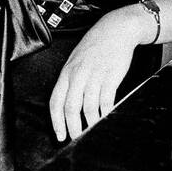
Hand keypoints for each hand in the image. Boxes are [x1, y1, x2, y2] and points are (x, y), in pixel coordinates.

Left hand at [48, 6, 148, 142]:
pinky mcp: (111, 76)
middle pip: (71, 108)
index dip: (56, 122)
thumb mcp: (76, 61)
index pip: (56, 102)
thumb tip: (67, 106)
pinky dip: (106, 114)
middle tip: (77, 140)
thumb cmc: (95, 46)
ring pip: (89, 107)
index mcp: (66, 73)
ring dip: (91, 124)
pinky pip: (106, 101)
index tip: (60, 135)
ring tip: (93, 133)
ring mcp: (94, 76)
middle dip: (73, 128)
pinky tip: (107, 120)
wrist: (116, 30)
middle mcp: (77, 75)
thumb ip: (71, 81)